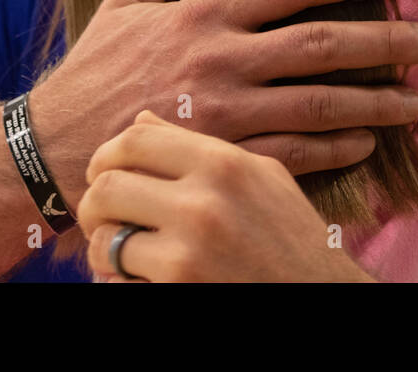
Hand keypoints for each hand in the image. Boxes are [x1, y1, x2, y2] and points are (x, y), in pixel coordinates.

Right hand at [30, 0, 417, 209]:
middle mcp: (222, 61)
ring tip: (416, 101)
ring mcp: (227, 114)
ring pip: (320, 105)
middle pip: (322, 46)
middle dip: (384, 43)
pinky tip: (368, 142)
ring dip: (376, 103)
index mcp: (205, 14)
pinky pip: (296, 154)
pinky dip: (338, 149)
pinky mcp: (224, 157)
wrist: (51, 146)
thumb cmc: (95, 67)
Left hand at [80, 111, 371, 281]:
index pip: (135, 138)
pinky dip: (119, 284)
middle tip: (107, 219)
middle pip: (107, 183)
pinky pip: (114, 282)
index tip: (109, 173)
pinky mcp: (177, 288)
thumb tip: (140, 121)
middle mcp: (205, 200)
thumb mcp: (262, 179)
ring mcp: (189, 249)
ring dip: (105, 250)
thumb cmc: (293, 240)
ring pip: (102, 237)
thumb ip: (202, 148)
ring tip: (126, 255)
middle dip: (96, 205)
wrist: (321, 297)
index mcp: (226, 163)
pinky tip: (143, 282)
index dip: (107, 155)